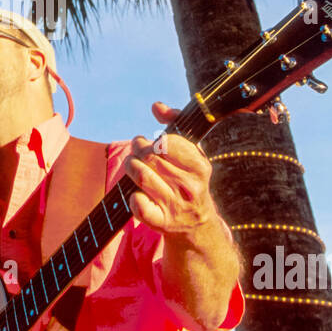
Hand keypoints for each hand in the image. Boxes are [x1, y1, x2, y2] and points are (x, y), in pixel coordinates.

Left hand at [122, 101, 217, 237]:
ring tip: (132, 165)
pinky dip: (132, 197)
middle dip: (137, 150)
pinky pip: (138, 205)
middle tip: (136, 150)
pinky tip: (136, 192)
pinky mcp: (161, 222)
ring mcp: (175, 205)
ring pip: (142, 176)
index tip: (148, 141)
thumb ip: (176, 123)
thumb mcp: (192, 152)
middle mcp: (190, 186)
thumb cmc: (189, 178)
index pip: (168, 143)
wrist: (196, 224)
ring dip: (131, 166)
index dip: (151, 140)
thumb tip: (157, 106)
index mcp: (200, 166)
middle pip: (151, 157)